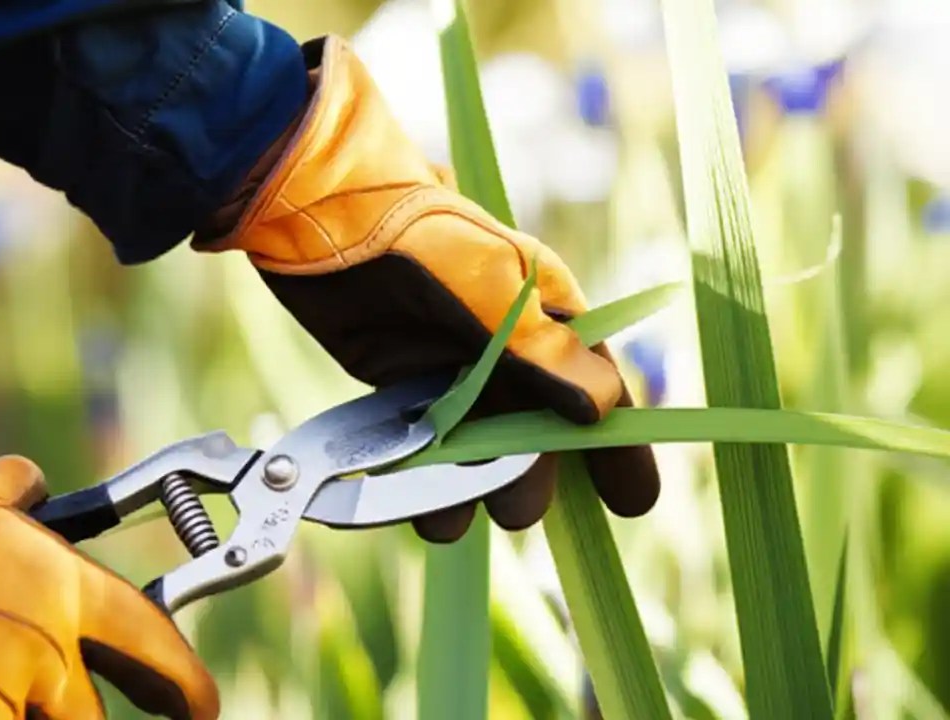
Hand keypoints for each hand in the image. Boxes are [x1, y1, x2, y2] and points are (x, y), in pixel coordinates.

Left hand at [197, 35, 658, 541]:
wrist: (327, 219)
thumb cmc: (421, 241)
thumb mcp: (489, 290)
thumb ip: (540, 351)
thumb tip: (603, 408)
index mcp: (547, 315)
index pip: (599, 390)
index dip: (617, 448)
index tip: (632, 503)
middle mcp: (509, 349)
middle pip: (537, 432)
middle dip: (530, 476)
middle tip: (516, 511)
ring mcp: (456, 369)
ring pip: (480, 446)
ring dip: (470, 486)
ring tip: (447, 518)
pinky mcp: (405, 384)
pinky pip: (429, 443)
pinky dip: (425, 475)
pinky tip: (412, 500)